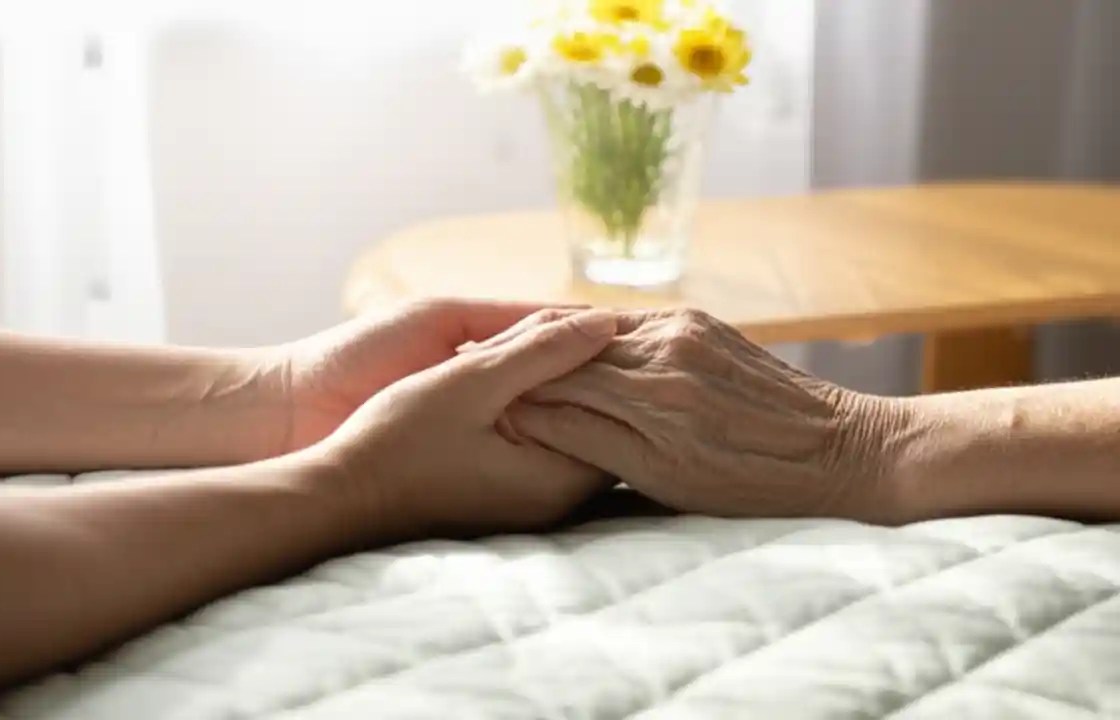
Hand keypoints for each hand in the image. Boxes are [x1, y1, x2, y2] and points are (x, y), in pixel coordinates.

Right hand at [312, 310, 617, 536]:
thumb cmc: (397, 439)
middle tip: (597, 321)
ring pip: (577, 431)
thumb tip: (607, 320)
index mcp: (557, 480)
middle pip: (607, 425)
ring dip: (571, 385)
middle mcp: (555, 500)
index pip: (626, 418)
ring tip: (564, 337)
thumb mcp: (472, 381)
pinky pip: (549, 443)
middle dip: (601, 371)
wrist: (338, 493)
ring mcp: (532, 503)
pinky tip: (529, 373)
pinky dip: (548, 406)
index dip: (623, 364)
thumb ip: (542, 351)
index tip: (616, 321)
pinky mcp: (509, 495)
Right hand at [503, 309, 910, 521]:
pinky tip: (573, 348)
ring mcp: (685, 327)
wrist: (843, 452)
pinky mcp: (700, 320)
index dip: (512, 386)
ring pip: (597, 331)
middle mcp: (666, 348)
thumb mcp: (664, 478)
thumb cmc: (751, 484)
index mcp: (653, 396)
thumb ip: (591, 438)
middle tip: (476, 369)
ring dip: (555, 346)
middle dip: (524, 360)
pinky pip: (629, 323)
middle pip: (571, 348)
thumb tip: (525, 410)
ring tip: (514, 359)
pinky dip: (595, 337)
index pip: (557, 379)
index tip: (472, 391)